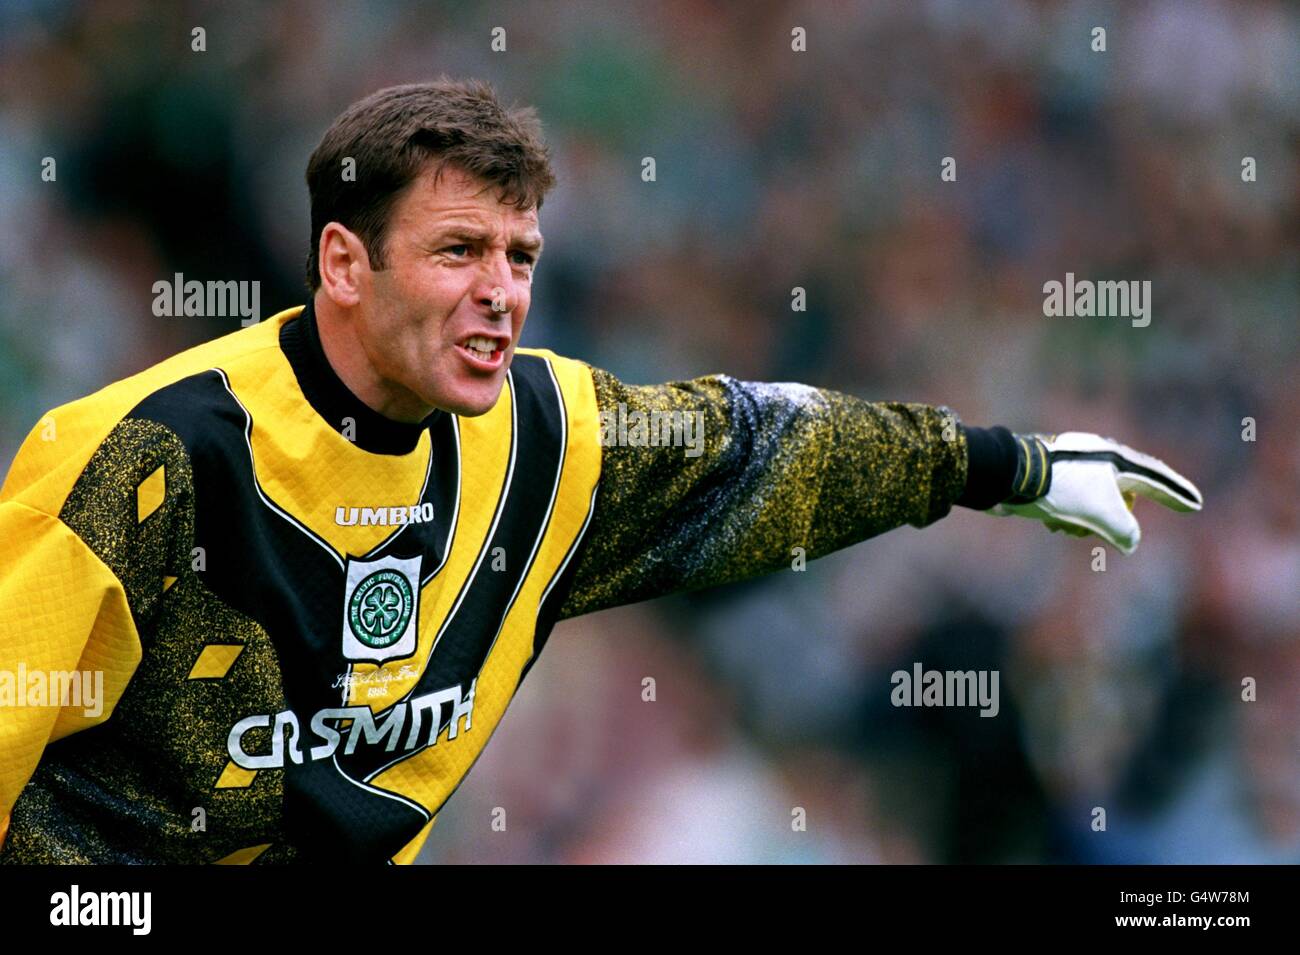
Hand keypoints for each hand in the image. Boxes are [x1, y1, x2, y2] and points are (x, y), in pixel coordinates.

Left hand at [993, 432, 1201, 554]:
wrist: (1009, 476)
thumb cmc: (1060, 490)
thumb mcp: (1102, 514)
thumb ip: (1126, 530)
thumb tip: (1130, 542)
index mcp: (1117, 460)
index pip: (1156, 479)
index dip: (1177, 494)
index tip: (1196, 504)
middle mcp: (1098, 460)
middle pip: (1122, 499)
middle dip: (1109, 522)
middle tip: (1091, 529)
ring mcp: (1075, 469)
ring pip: (1094, 507)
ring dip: (1083, 524)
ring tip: (1066, 526)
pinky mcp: (1053, 480)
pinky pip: (1071, 506)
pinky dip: (1065, 519)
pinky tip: (1050, 522)